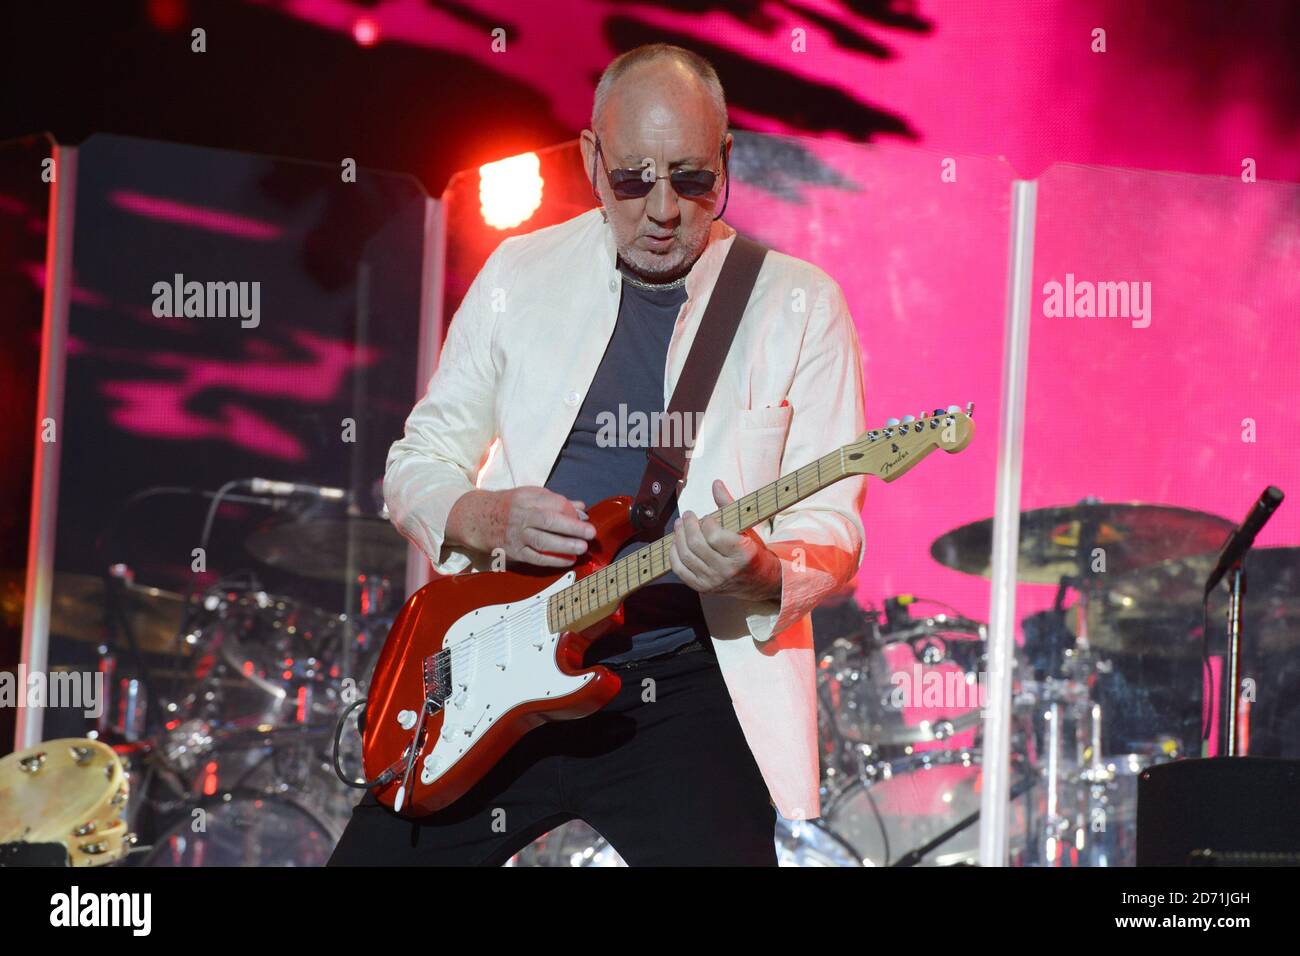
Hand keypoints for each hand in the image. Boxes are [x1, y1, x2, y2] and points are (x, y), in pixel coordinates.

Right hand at [449, 486, 593, 567]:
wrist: (476, 518)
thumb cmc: (508, 505)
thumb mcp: (529, 495)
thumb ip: (555, 501)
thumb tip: (581, 508)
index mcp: (526, 498)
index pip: (552, 502)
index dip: (570, 510)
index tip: (584, 517)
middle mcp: (520, 516)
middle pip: (548, 522)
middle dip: (572, 528)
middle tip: (590, 533)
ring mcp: (516, 536)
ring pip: (542, 542)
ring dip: (564, 546)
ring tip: (582, 548)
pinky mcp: (514, 552)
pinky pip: (535, 558)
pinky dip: (553, 561)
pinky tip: (568, 560)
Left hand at [670, 479, 782, 601]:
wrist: (760, 582)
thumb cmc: (754, 552)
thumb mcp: (747, 528)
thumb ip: (729, 505)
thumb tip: (716, 484)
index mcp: (742, 554)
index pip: (714, 535)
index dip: (707, 522)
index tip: (707, 517)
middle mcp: (727, 570)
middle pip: (696, 545)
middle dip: (688, 525)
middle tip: (688, 515)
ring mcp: (713, 581)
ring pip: (686, 556)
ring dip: (679, 536)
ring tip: (680, 525)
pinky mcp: (702, 587)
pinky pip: (680, 570)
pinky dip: (674, 554)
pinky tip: (676, 542)